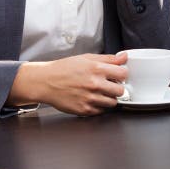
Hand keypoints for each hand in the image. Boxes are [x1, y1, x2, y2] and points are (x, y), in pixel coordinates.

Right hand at [8, 52, 128, 115]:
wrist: (46, 82)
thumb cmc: (64, 69)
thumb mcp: (87, 58)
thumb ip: (108, 58)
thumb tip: (123, 57)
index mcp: (97, 69)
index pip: (123, 74)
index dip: (122, 74)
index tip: (118, 75)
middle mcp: (95, 84)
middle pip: (121, 91)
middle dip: (117, 87)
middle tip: (110, 85)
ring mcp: (90, 99)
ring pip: (112, 103)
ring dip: (109, 98)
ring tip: (99, 92)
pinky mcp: (84, 110)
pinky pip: (101, 111)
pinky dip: (99, 106)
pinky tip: (92, 99)